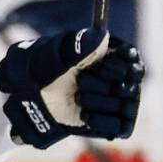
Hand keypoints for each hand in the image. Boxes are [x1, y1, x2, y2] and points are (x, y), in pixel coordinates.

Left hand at [0, 28, 142, 148]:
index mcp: (109, 54)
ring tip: (77, 98)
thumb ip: (79, 45)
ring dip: (97, 102)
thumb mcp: (56, 53)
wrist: (31, 96)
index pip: (131, 58)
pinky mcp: (114, 123)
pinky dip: (101, 121)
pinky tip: (84, 114)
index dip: (116, 66)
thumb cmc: (43, 67)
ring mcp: (119, 100)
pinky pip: (121, 126)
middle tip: (80, 83)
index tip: (99, 68)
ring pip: (124, 104)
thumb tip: (101, 35)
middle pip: (128, 83)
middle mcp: (120, 77)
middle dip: (101, 85)